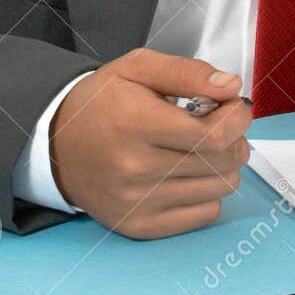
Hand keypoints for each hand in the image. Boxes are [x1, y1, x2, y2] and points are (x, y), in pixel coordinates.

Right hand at [49, 48, 250, 238]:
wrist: (57, 145)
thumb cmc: (101, 104)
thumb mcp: (138, 68)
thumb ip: (188, 72)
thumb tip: (230, 86)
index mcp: (136, 123)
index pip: (216, 135)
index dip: (237, 118)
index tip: (232, 108)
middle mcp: (135, 168)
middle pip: (223, 162)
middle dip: (234, 139)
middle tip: (217, 125)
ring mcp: (137, 202)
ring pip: (220, 189)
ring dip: (222, 165)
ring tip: (199, 148)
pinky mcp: (140, 226)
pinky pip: (205, 214)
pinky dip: (208, 193)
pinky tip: (188, 173)